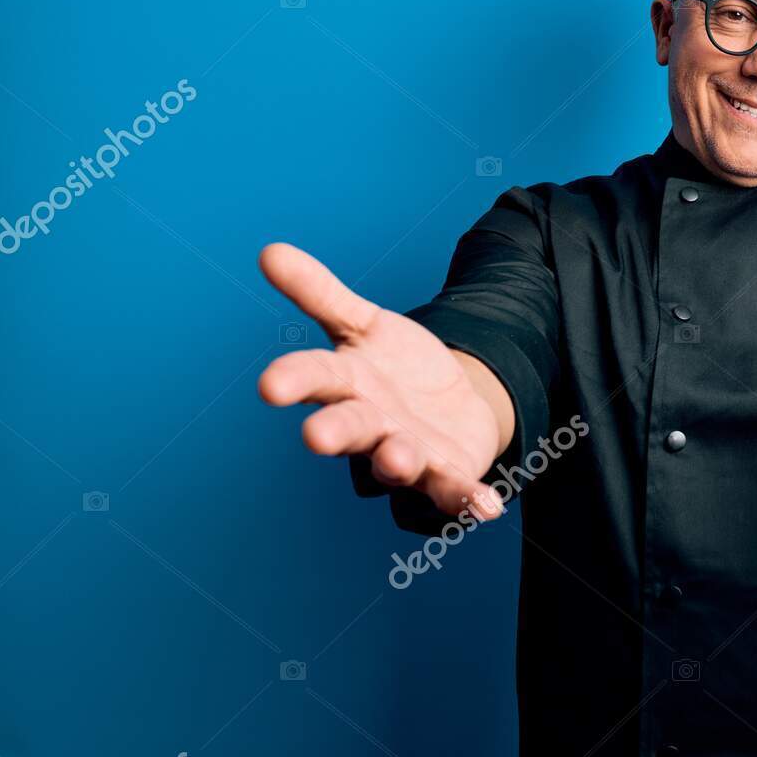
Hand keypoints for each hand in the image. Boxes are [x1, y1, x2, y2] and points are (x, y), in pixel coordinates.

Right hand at [256, 243, 506, 520]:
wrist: (446, 403)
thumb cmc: (391, 367)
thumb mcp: (363, 323)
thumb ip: (320, 293)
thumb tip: (269, 250)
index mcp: (346, 384)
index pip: (314, 378)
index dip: (293, 381)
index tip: (270, 385)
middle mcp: (370, 425)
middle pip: (348, 428)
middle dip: (334, 431)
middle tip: (316, 437)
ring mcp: (407, 452)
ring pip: (397, 460)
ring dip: (397, 461)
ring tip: (397, 459)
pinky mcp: (447, 474)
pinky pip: (456, 490)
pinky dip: (468, 499)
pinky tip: (487, 506)